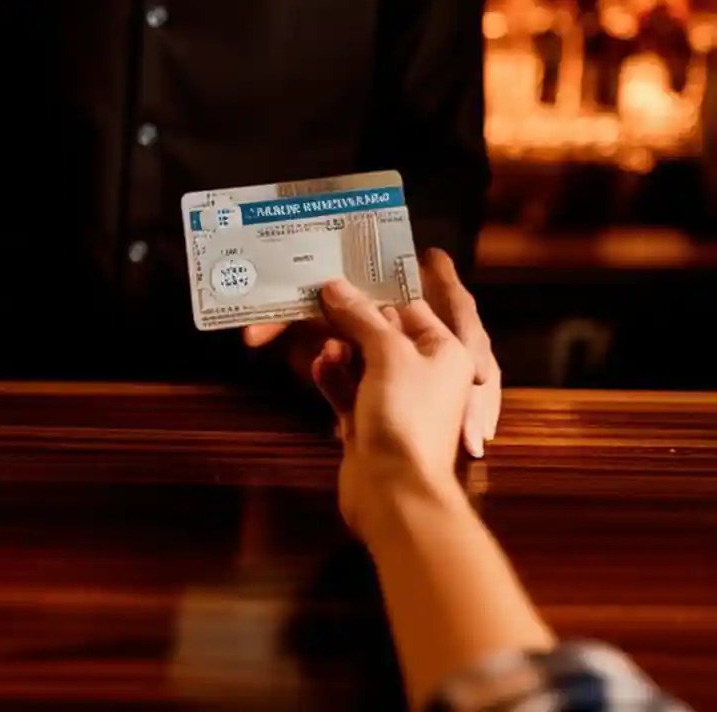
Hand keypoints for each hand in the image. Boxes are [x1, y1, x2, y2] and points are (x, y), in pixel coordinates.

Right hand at [243, 248, 499, 457]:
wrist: (393, 493)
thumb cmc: (406, 418)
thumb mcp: (387, 354)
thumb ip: (361, 316)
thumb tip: (335, 287)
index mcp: (447, 350)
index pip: (412, 306)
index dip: (378, 289)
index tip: (343, 272)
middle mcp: (425, 372)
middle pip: (382, 332)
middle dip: (351, 322)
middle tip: (319, 302)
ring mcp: (394, 399)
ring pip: (361, 359)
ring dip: (340, 350)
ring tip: (325, 350)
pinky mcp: (368, 422)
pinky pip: (347, 388)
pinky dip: (333, 377)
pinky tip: (320, 368)